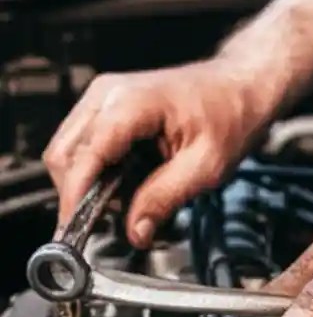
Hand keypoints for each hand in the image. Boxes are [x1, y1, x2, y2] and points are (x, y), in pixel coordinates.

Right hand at [43, 60, 271, 246]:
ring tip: (126, 202)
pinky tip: (127, 182)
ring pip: (69, 150)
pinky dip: (98, 169)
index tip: (77, 231)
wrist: (243, 85)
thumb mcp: (207, 166)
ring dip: (88, 183)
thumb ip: (165, 198)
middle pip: (64, 154)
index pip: (83, 158)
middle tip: (109, 222)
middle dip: (79, 193)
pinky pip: (85, 143)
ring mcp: (105, 97)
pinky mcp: (109, 105)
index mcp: (130, 104)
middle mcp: (108, 95)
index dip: (75, 199)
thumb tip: (135, 231)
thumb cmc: (232, 113)